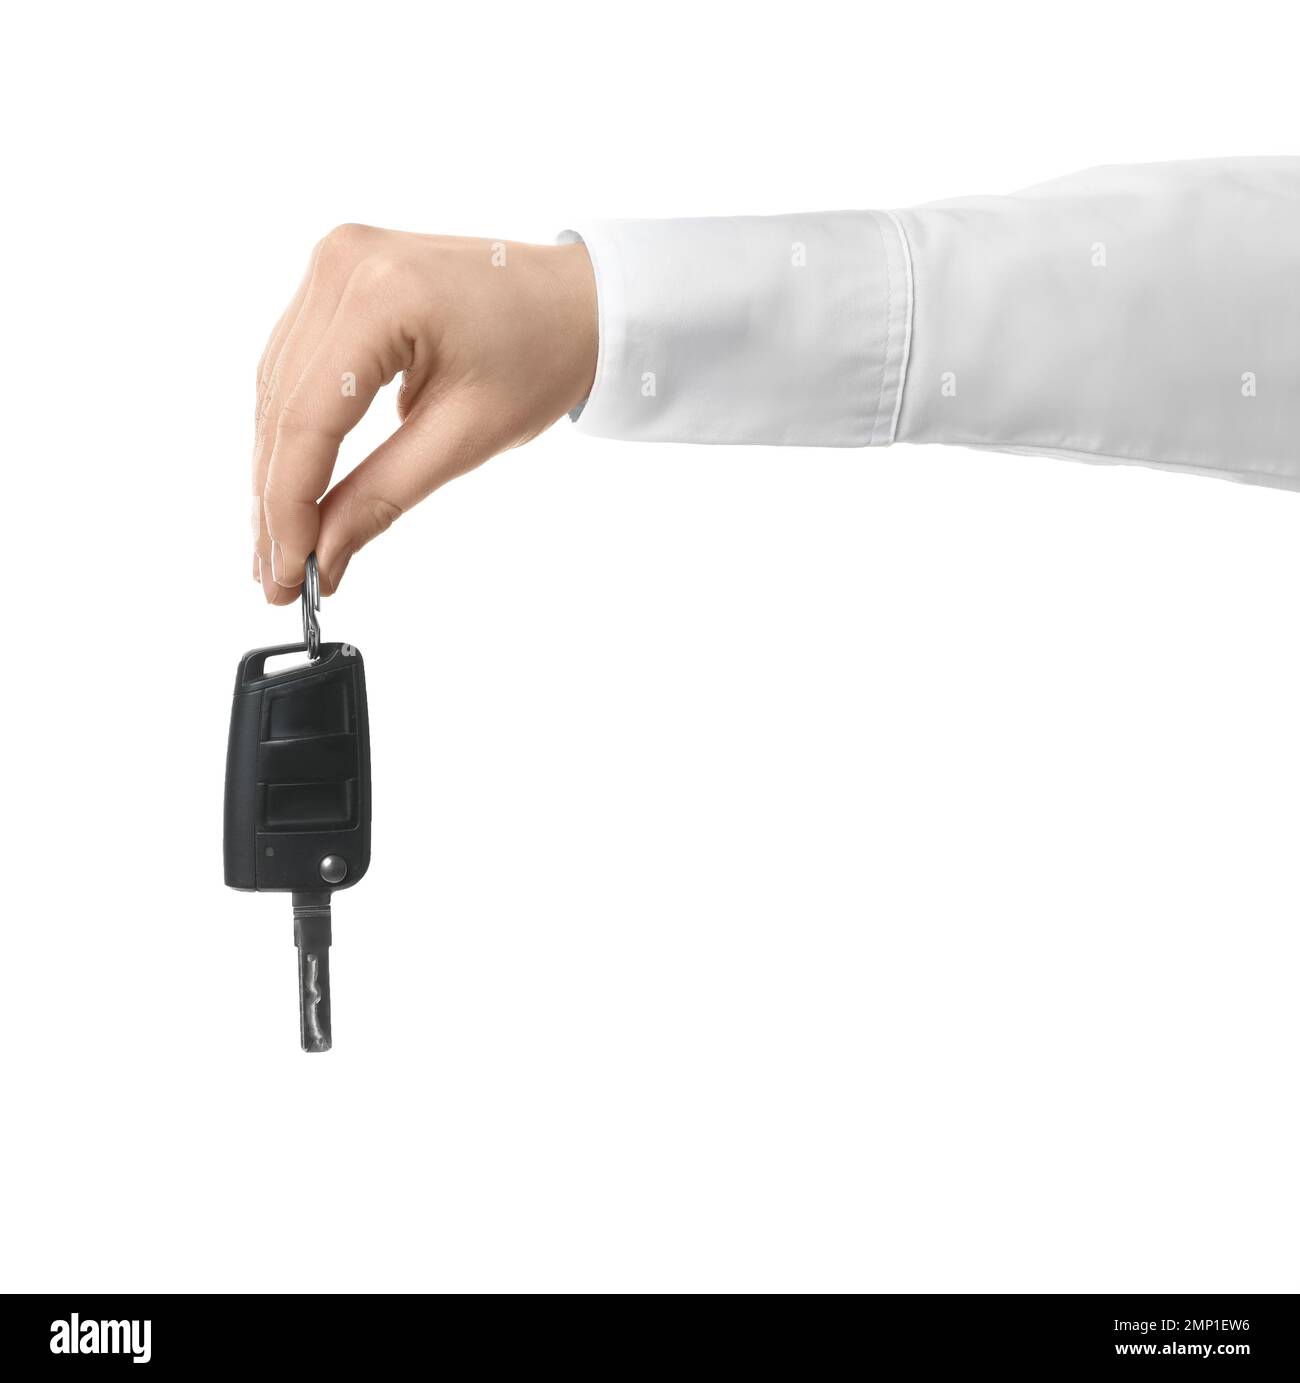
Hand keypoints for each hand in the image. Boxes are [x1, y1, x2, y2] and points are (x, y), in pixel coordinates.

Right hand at [252, 226, 596, 601]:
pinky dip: (294, 428)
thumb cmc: (543, 358)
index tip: (282, 575)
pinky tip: (293, 484)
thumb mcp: (467, 438)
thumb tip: (321, 558)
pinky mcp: (336, 273)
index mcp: (382, 296)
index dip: (288, 506)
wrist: (578, 300)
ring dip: (275, 469)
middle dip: (276, 499)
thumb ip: (382, 496)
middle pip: (283, 406)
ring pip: (277, 388)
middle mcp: (343, 264)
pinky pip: (295, 364)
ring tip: (280, 544)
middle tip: (274, 577)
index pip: (307, 420)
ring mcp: (334, 262)